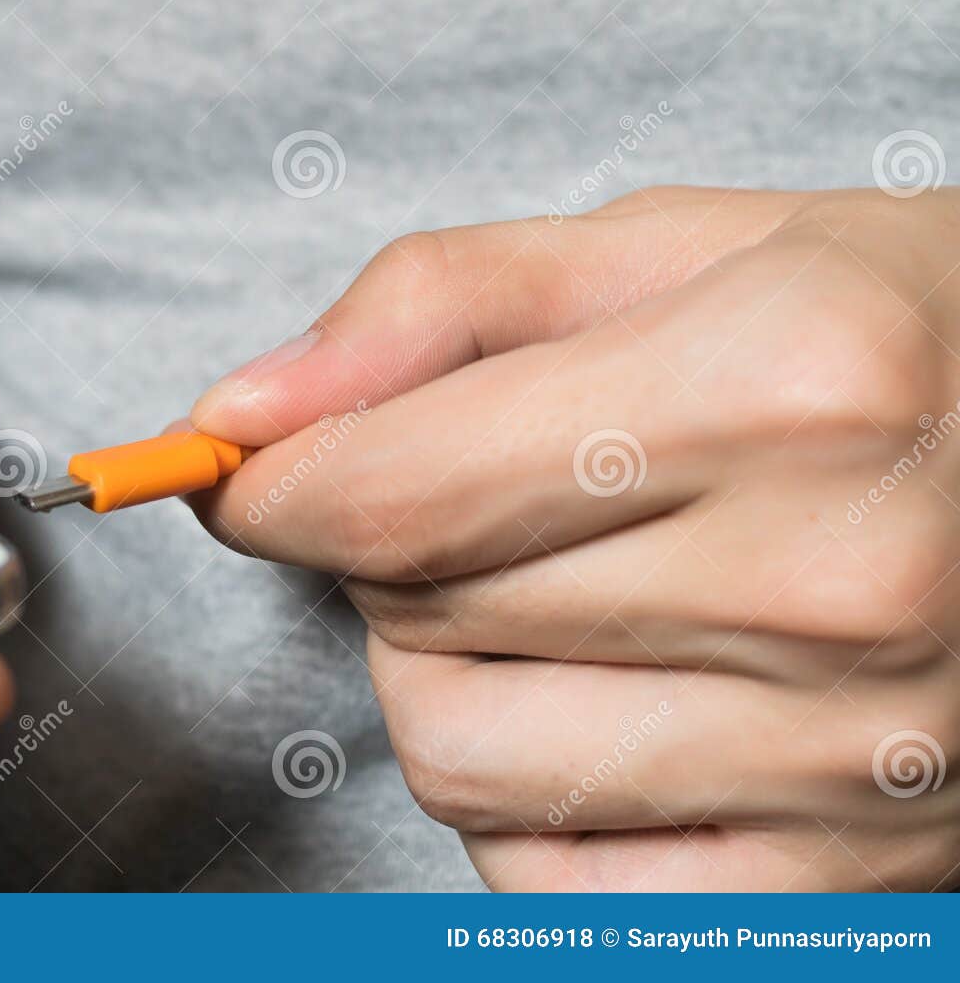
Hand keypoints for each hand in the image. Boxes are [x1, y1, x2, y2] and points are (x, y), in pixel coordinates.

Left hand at [191, 185, 959, 890]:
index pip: (400, 490)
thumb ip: (441, 302)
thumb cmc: (886, 331)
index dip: (277, 484)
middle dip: (379, 546)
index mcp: (786, 385)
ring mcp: (855, 758)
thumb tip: (241, 408)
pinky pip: (549, 877)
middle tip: (462, 490)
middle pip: (416, 616)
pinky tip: (595, 700)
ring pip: (458, 757)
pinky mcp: (849, 881)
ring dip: (435, 666)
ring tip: (535, 592)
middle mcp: (834, 584)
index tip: (252, 470)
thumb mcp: (679, 245)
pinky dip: (520, 790)